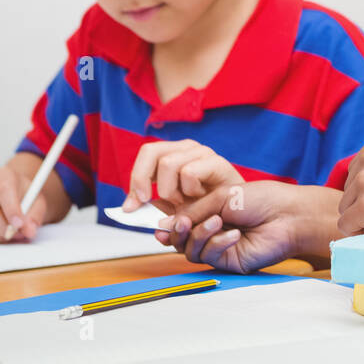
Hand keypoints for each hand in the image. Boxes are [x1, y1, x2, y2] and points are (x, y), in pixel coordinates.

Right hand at [0, 163, 48, 242]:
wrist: (10, 192)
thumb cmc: (24, 195)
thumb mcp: (37, 201)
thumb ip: (35, 215)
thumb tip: (29, 231)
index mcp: (3, 175)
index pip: (4, 190)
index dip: (11, 210)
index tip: (19, 225)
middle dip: (3, 227)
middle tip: (17, 235)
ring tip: (10, 233)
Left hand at [122, 139, 244, 215]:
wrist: (235, 216)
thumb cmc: (204, 209)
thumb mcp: (170, 207)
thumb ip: (150, 205)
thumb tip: (128, 207)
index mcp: (175, 153)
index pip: (147, 152)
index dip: (136, 177)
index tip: (134, 204)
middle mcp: (188, 148)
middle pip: (153, 151)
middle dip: (146, 180)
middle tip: (152, 200)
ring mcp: (204, 152)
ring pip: (168, 164)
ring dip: (171, 191)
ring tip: (184, 202)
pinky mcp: (218, 162)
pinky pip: (189, 173)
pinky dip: (189, 191)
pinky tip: (199, 198)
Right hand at [156, 181, 329, 272]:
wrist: (287, 214)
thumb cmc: (260, 199)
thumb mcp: (221, 197)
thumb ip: (193, 210)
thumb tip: (165, 224)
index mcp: (209, 212)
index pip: (180, 222)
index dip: (168, 224)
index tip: (157, 224)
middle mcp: (212, 231)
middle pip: (180, 240)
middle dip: (179, 231)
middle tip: (186, 222)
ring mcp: (219, 248)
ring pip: (191, 250)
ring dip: (200, 235)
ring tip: (217, 222)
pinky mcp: (228, 262)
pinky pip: (209, 257)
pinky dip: (217, 244)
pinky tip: (234, 234)